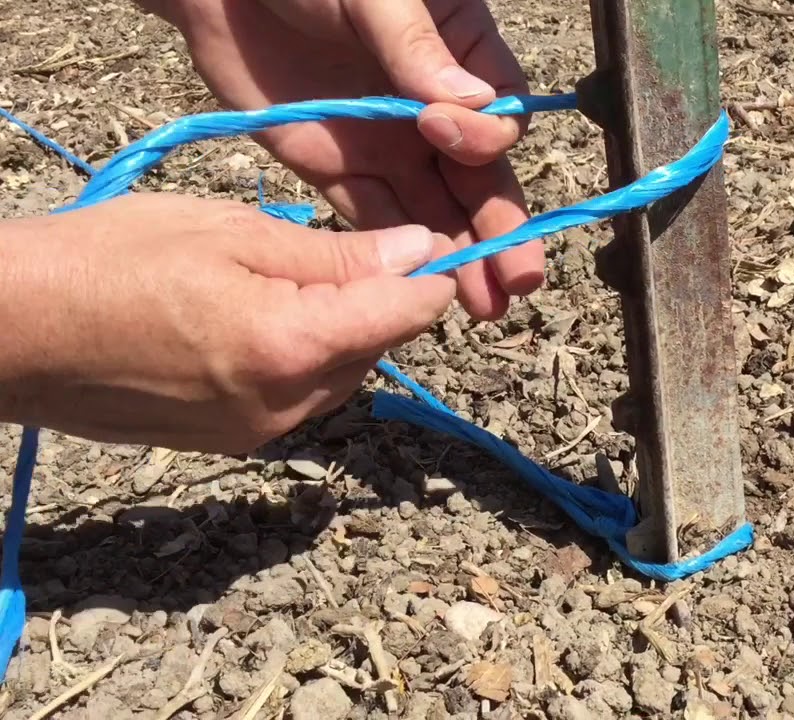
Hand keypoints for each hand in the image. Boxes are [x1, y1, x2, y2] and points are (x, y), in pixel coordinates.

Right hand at [0, 194, 456, 453]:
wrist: (11, 330)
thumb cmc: (107, 260)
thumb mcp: (228, 232)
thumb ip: (333, 255)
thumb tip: (417, 253)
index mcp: (289, 346)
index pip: (404, 316)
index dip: (428, 277)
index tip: (431, 245)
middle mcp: (284, 405)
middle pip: (377, 350)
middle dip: (379, 303)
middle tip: (345, 252)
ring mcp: (256, 433)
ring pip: (341, 377)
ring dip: (340, 333)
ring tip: (288, 282)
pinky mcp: (231, 443)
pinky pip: (299, 398)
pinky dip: (302, 359)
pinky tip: (258, 320)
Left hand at [149, 0, 543, 321]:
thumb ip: (416, 47)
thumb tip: (470, 105)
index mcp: (461, 55)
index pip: (499, 114)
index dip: (482, 136)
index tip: (440, 129)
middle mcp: (434, 108)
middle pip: (480, 178)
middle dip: (502, 228)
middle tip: (518, 279)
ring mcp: (389, 143)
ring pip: (437, 209)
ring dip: (462, 256)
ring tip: (485, 306)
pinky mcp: (339, 168)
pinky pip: (376, 217)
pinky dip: (397, 253)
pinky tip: (418, 287)